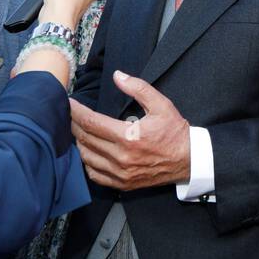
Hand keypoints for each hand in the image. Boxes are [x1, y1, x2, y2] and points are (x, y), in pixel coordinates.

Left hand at [70, 71, 190, 189]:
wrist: (189, 160)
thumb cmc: (175, 132)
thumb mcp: (161, 105)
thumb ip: (138, 88)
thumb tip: (118, 76)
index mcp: (128, 137)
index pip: (92, 123)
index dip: (77, 112)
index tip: (69, 103)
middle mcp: (121, 157)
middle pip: (86, 139)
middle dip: (74, 125)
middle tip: (69, 115)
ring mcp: (120, 173)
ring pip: (87, 157)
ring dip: (79, 143)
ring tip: (77, 131)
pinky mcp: (122, 183)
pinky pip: (95, 175)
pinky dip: (87, 163)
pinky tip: (87, 152)